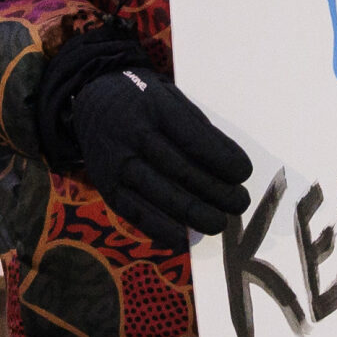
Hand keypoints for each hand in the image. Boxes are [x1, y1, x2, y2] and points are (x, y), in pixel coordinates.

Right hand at [60, 66, 253, 249]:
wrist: (91, 101)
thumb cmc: (143, 102)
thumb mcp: (170, 98)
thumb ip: (197, 128)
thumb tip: (232, 167)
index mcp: (154, 106)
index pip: (194, 137)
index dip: (222, 159)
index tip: (244, 173)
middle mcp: (132, 134)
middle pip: (180, 169)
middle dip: (216, 191)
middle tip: (239, 203)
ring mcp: (117, 162)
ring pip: (159, 194)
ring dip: (194, 214)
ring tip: (218, 223)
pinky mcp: (106, 186)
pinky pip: (135, 212)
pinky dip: (160, 229)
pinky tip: (183, 238)